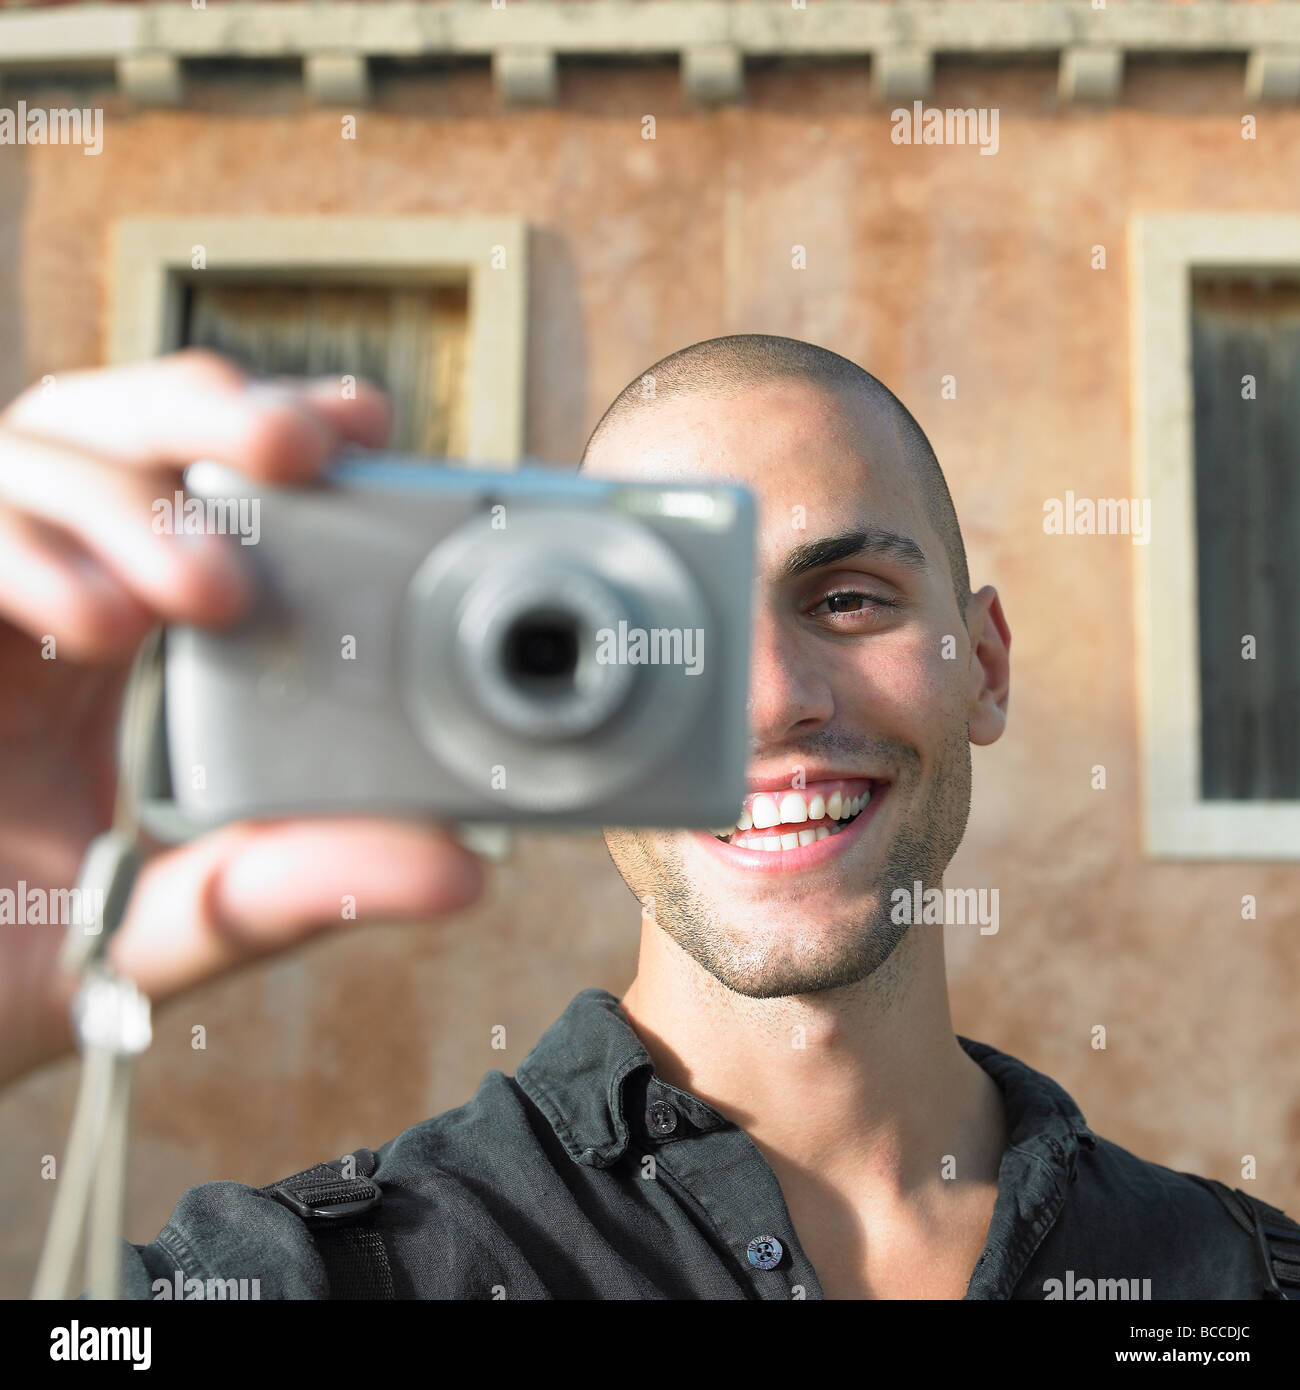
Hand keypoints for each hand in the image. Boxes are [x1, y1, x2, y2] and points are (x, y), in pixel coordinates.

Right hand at [0, 349, 485, 1087]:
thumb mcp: (157, 925)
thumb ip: (284, 887)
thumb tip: (458, 867)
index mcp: (102, 635)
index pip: (186, 487)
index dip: (267, 431)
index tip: (360, 428)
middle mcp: (27, 597)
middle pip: (110, 429)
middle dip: (208, 411)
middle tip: (302, 452)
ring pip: (23, 452)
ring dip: (127, 498)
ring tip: (210, 591)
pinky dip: (22, 557)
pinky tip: (98, 624)